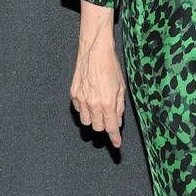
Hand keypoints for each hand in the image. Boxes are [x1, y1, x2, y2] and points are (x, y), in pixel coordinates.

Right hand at [69, 16, 126, 147]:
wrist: (95, 52)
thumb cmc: (111, 67)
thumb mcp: (121, 87)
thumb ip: (119, 107)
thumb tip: (117, 121)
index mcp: (108, 103)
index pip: (111, 127)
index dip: (114, 138)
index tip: (117, 144)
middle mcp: (93, 104)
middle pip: (98, 127)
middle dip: (105, 125)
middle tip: (109, 117)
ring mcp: (81, 99)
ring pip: (86, 121)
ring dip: (93, 119)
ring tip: (99, 108)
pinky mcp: (73, 94)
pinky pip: (78, 110)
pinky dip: (84, 109)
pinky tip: (90, 99)